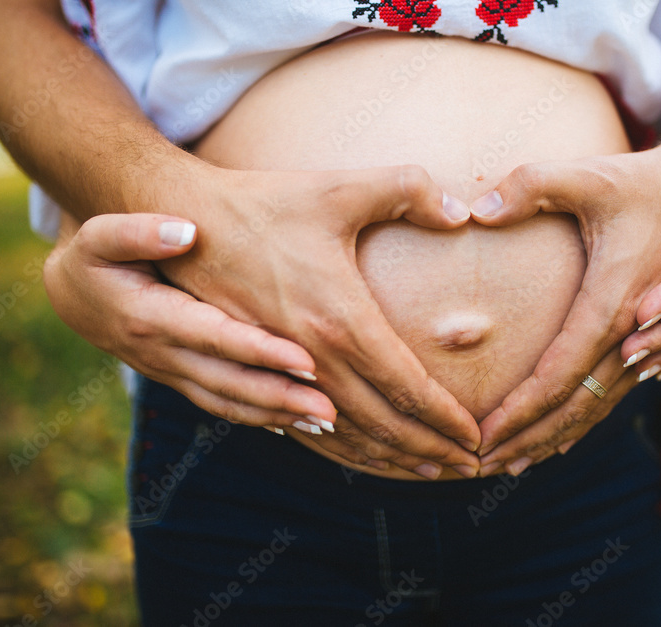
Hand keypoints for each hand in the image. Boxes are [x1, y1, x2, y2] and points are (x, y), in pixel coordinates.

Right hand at [44, 213, 337, 429]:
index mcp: (149, 318)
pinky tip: (298, 423)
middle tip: (331, 410)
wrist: (73, 295)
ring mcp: (173, 373)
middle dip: (281, 399)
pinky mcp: (184, 379)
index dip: (259, 351)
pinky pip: (223, 405)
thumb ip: (137, 231)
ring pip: (228, 403)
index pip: (214, 337)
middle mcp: (162, 356)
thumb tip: (185, 231)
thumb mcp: (101, 235)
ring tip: (328, 422)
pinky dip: (260, 417)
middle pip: (229, 383)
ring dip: (277, 415)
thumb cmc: (96, 256)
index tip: (306, 360)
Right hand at [159, 164, 481, 477]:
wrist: (184, 219)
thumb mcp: (341, 188)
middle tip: (470, 467)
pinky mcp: (255, 374)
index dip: (446, 419)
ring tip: (429, 472)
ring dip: (389, 459)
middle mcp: (311, 359)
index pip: (408, 388)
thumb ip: (409, 190)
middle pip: (382, 424)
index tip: (476, 438)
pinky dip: (341, 450)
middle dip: (430, 450)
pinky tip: (362, 455)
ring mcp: (279, 372)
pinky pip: (305, 428)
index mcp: (340, 319)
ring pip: (344, 436)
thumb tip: (463, 213)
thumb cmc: (266, 202)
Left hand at [469, 142, 660, 472]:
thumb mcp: (588, 176)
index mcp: (611, 304)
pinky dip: (582, 422)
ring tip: (511, 465)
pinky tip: (558, 442)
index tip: (478, 437)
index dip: (516, 412)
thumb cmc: (643, 182)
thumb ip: (530, 187)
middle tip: (479, 466)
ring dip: (552, 439)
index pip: (556, 377)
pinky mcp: (653, 342)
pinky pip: (614, 396)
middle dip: (526, 439)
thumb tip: (477, 211)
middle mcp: (633, 336)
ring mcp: (648, 344)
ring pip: (595, 409)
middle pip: (573, 407)